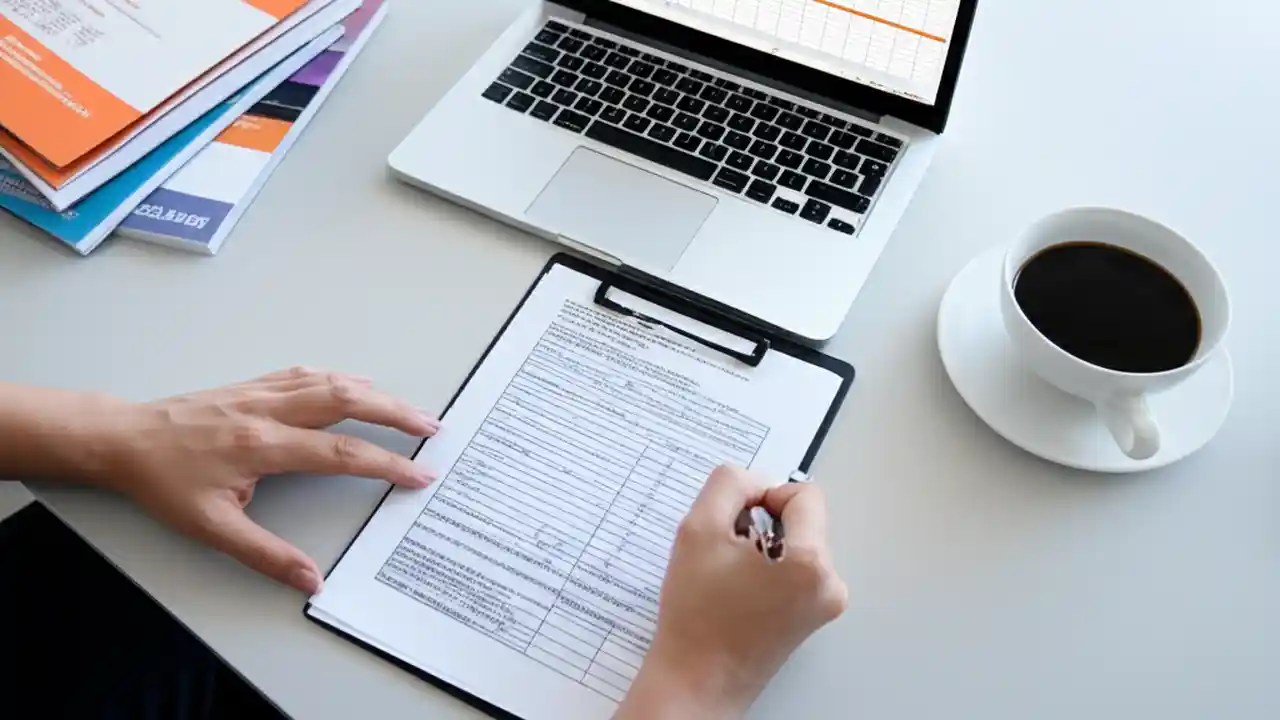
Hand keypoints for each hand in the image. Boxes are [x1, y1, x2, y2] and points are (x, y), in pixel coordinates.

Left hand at [93, 367, 438, 593]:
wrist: (122, 440)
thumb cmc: (162, 481)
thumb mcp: (212, 528)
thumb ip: (266, 554)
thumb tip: (310, 578)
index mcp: (263, 445)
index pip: (341, 454)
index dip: (387, 463)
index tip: (419, 473)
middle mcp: (268, 411)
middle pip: (348, 401)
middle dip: (396, 414)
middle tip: (432, 427)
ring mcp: (260, 393)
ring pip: (331, 382)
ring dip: (375, 392)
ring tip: (407, 408)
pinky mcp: (251, 386)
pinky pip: (306, 375)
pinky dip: (340, 378)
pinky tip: (353, 384)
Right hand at [616, 466, 846, 718]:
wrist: (697, 680)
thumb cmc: (696, 613)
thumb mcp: (698, 528)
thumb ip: (730, 485)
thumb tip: (755, 482)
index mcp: (811, 561)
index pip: (804, 494)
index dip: (766, 495)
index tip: (738, 520)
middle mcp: (830, 583)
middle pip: (804, 520)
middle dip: (764, 526)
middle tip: (727, 554)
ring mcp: (825, 604)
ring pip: (798, 545)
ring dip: (765, 549)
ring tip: (732, 577)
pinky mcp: (813, 618)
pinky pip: (797, 571)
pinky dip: (770, 571)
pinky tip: (740, 591)